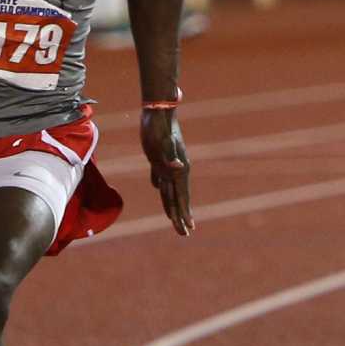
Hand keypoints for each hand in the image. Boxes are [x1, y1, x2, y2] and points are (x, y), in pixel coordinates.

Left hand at [141, 109, 192, 235]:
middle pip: (176, 198)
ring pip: (169, 190)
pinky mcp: (158, 157)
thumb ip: (169, 158)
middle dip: (179, 216)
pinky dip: (162, 182)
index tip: (187, 228)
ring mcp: (166, 164)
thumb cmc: (159, 127)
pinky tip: (162, 185)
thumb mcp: (164, 144)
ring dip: (173, 205)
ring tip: (176, 219)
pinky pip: (161, 174)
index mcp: (177, 169)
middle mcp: (174, 169)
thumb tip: (179, 168)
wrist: (157, 112)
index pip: (179, 196)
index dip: (182, 213)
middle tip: (184, 234)